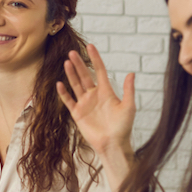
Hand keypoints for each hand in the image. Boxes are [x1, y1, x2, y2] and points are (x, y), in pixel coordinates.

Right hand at [57, 45, 135, 189]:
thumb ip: (129, 90)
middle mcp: (94, 95)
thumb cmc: (124, 127)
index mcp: (107, 92)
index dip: (95, 58)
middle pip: (85, 76)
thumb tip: (131, 73)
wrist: (113, 144)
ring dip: (71, 74)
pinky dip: (64, 93)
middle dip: (79, 64)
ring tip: (66, 62)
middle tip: (72, 52)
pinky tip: (59, 84)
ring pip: (76, 85)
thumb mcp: (129, 107)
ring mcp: (85, 104)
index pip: (99, 71)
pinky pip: (68, 101)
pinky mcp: (77, 113)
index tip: (90, 46)